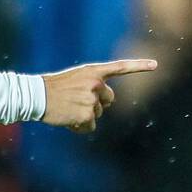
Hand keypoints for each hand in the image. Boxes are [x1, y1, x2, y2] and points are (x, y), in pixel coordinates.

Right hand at [40, 58, 157, 132]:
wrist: (36, 96)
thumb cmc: (52, 88)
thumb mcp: (75, 79)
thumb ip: (92, 85)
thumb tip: (105, 103)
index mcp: (93, 72)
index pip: (120, 67)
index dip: (139, 66)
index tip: (155, 64)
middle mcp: (96, 84)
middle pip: (108, 100)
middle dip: (96, 104)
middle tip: (75, 102)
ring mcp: (92, 99)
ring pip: (97, 114)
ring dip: (84, 115)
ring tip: (67, 109)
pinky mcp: (86, 115)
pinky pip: (89, 126)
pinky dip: (79, 127)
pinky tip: (67, 119)